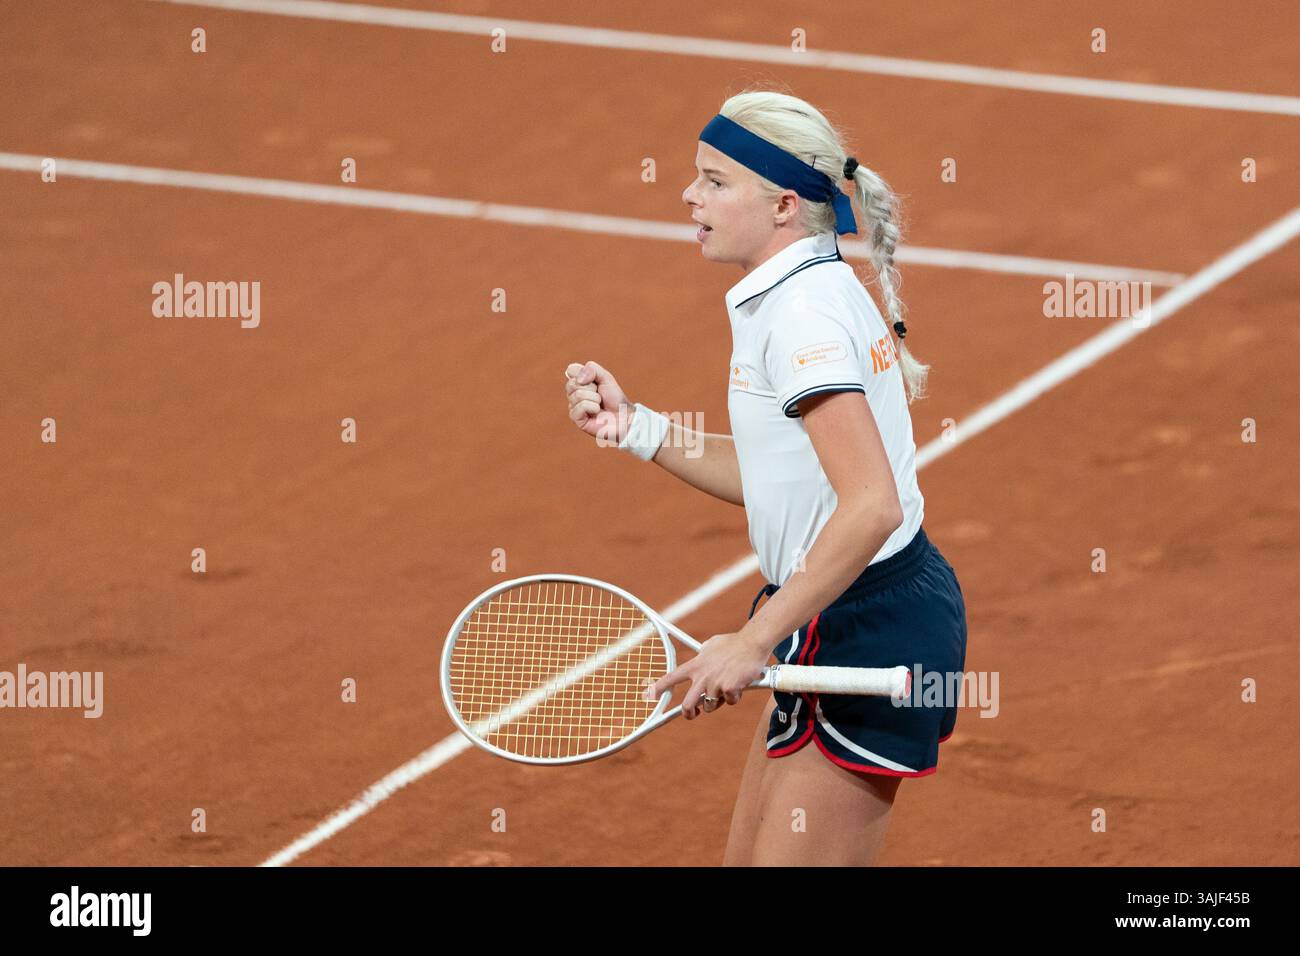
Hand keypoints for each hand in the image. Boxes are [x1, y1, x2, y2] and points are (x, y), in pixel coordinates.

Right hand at [564, 360, 633, 445]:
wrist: (623, 415)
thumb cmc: (614, 398)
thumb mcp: (606, 377)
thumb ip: (592, 369)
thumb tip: (579, 380)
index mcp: (578, 382)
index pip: (571, 370)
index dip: (585, 373)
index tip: (596, 381)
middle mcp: (573, 393)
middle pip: (572, 383)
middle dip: (591, 388)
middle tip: (599, 395)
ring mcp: (573, 406)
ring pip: (578, 395)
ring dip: (595, 398)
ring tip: (599, 404)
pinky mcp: (576, 418)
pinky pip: (580, 407)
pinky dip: (593, 407)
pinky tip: (597, 411)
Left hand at [643, 631, 770, 719]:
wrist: (752, 642)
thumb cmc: (734, 643)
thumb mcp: (712, 645)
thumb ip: (704, 653)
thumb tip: (701, 651)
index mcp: (696, 665)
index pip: (672, 678)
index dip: (659, 688)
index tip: (649, 695)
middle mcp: (702, 675)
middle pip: (687, 705)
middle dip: (688, 714)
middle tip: (692, 714)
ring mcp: (715, 683)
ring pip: (711, 705)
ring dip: (719, 701)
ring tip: (728, 686)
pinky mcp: (729, 688)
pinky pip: (730, 701)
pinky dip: (736, 696)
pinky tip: (740, 683)